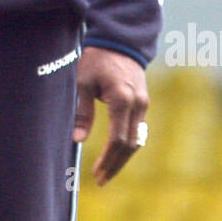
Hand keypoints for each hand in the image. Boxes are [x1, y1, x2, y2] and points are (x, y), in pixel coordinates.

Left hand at [72, 45, 148, 185]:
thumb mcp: (83, 82)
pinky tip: (116, 155)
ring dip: (123, 158)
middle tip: (101, 180)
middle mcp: (138, 104)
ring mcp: (143, 104)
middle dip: (115, 165)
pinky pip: (138, 130)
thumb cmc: (96, 60)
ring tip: (107, 172)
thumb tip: (78, 140)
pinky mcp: (143, 103)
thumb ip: (82, 112)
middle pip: (130, 145)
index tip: (96, 174)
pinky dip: (127, 145)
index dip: (107, 160)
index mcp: (122, 99)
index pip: (117, 139)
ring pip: (137, 140)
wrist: (119, 40)